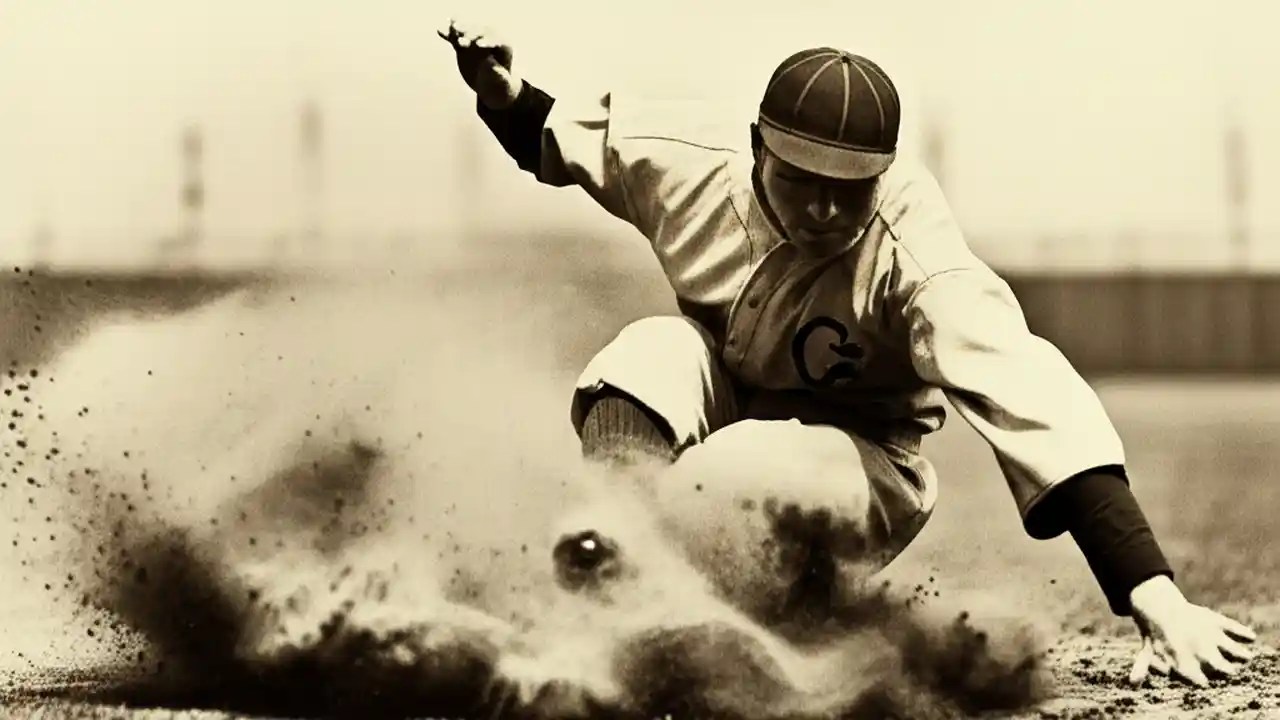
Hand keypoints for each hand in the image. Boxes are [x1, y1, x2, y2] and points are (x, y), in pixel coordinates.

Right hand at [437, 18, 521, 109]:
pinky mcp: (465, 44)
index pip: (495, 40)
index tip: (479, 45)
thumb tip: (491, 64)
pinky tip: (440, 31)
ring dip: (459, 30)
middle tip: (461, 41)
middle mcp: (490, 39)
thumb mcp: (500, 82)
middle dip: (471, 35)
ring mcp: (476, 40)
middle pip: (480, 32)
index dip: (487, 42)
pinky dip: (449, 35)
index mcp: (504, 46)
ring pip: (467, 32)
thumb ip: (497, 73)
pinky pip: (456, 38)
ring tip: (451, 29)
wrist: (491, 86)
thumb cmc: (500, 85)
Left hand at [1127, 574, 1257, 686]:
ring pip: (1231, 648)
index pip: (1201, 680)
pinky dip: (1242, 631)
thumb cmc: (1154, 633)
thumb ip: (1144, 668)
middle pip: (1221, 666)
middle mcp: (1198, 649)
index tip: (1206, 682)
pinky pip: (1232, 626)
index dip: (1204, 682)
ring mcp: (1208, 633)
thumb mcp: (1148, 652)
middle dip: (1227, 671)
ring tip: (1246, 657)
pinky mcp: (1214, 620)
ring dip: (1241, 654)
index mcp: (1183, 660)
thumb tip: (1132, 683)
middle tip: (1230, 671)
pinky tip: (1250, 636)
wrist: (1157, 605)